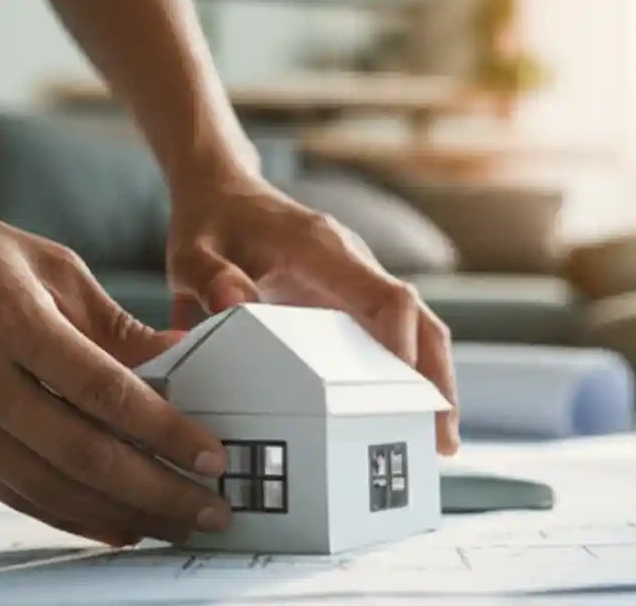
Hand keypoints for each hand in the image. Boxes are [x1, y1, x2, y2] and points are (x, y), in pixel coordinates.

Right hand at [0, 194, 232, 545]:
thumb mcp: (46, 264)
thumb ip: (112, 324)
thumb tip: (179, 360)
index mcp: (12, 322)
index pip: (105, 393)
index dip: (166, 432)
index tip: (213, 457)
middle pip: (83, 455)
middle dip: (158, 491)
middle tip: (213, 511)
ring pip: (49, 488)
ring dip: (121, 516)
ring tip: (175, 526)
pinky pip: (13, 494)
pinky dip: (69, 516)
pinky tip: (114, 526)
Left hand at [166, 177, 460, 454]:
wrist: (223, 191)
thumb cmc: (210, 225)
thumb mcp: (193, 252)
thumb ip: (209, 278)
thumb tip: (234, 306)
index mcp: (324, 251)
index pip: (387, 297)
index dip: (404, 345)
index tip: (406, 394)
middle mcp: (355, 263)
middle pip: (420, 319)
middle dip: (437, 379)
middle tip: (442, 441)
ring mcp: (360, 280)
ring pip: (419, 328)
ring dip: (432, 381)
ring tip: (437, 443)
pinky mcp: (354, 296)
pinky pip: (397, 333)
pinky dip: (411, 373)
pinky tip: (408, 416)